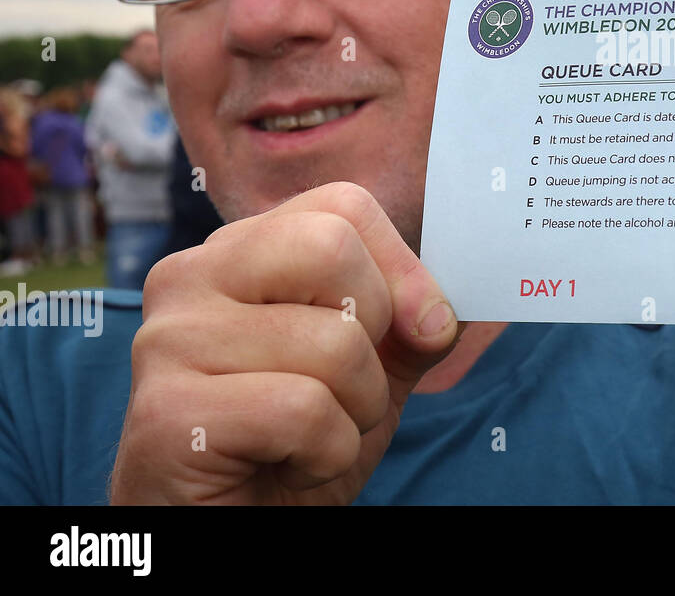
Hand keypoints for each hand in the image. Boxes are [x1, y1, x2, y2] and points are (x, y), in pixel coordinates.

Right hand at [110, 182, 459, 503]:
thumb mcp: (371, 370)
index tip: (418, 327)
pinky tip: (284, 466)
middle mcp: (188, 278)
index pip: (344, 205)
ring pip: (333, 342)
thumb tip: (443, 308)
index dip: (403, 268)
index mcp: (236, 252)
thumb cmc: (294, 444)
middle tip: (348, 390)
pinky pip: (303, 411)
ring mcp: (169, 342)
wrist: (233, 531)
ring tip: (310, 436)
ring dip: (356, 411)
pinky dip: (325, 453)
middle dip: (376, 334)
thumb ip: (411, 323)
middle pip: (333, 247)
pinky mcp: (167, 414)